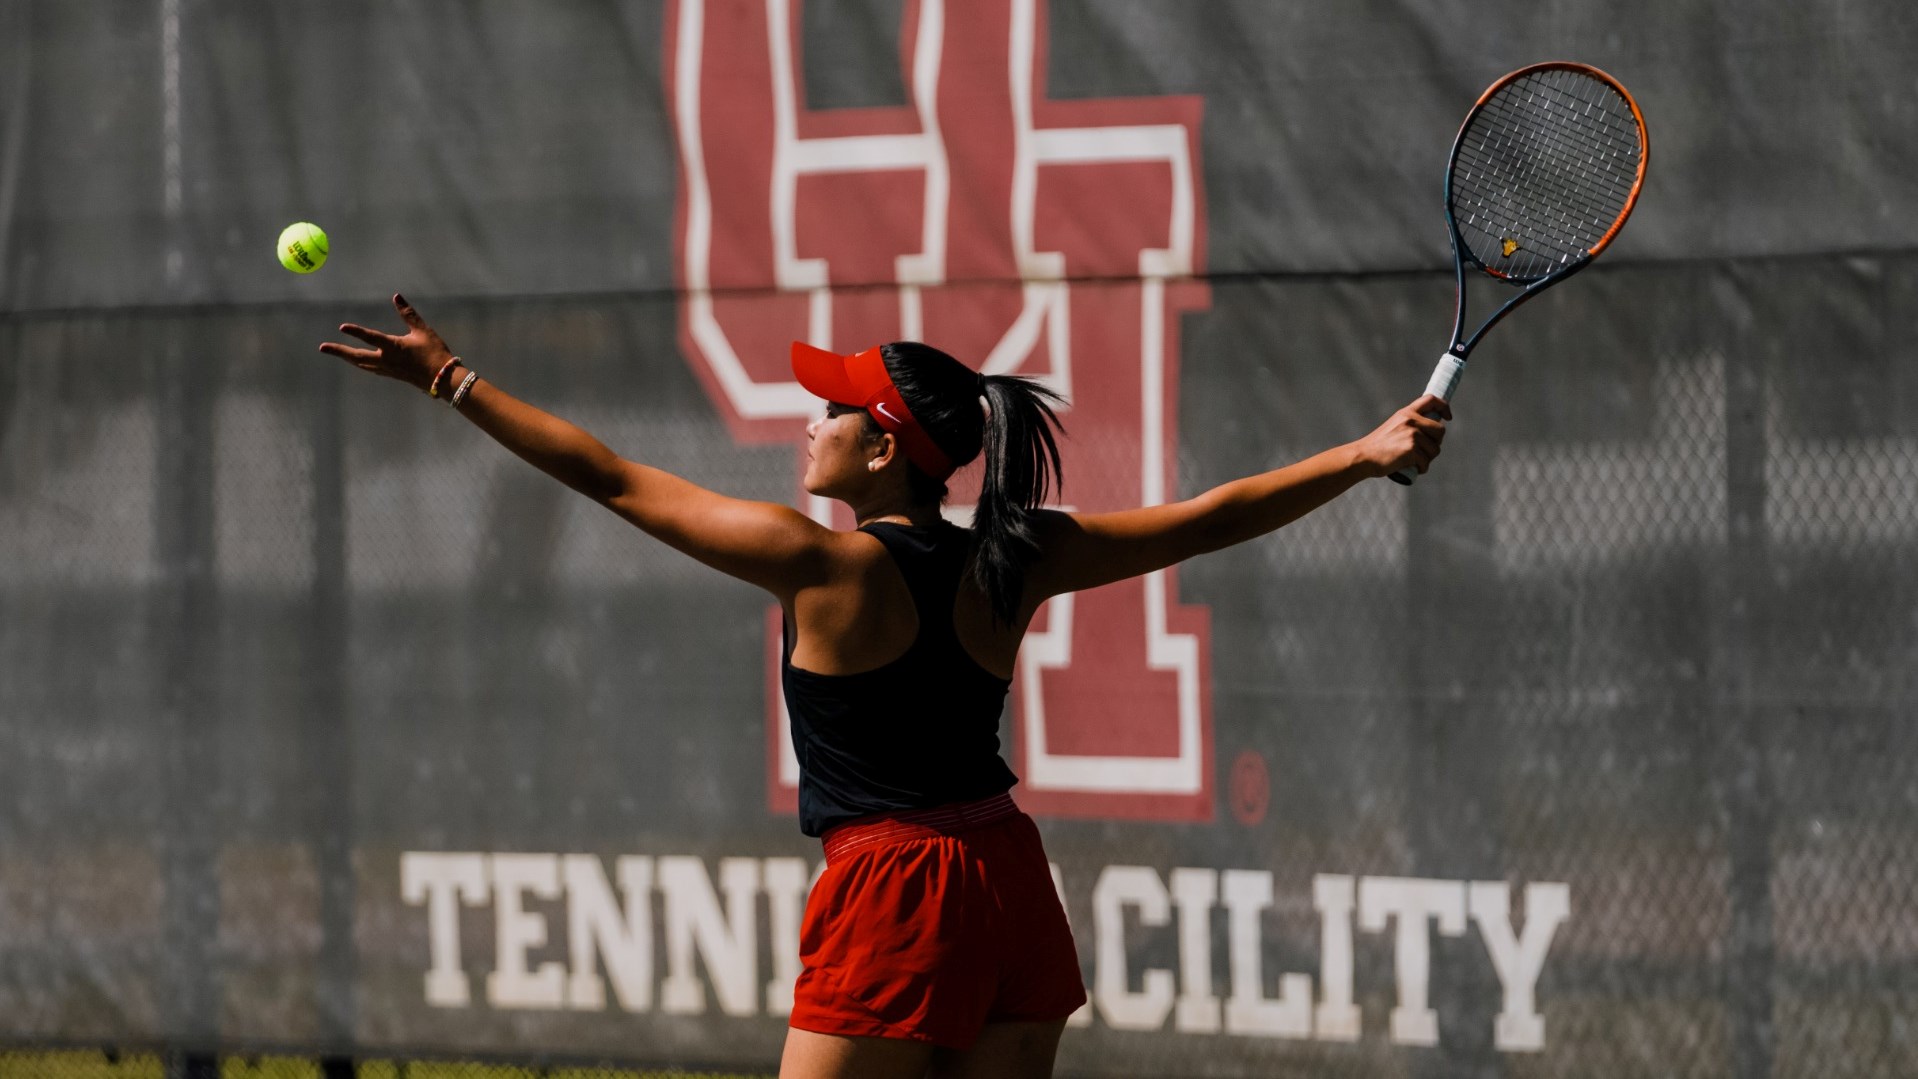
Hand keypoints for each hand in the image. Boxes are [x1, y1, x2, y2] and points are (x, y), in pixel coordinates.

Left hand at [319, 294, 455, 393]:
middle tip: (322, 347)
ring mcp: (387, 369)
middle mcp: (386, 359)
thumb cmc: (434, 353)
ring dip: (347, 357)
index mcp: (394, 347)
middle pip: (356, 356)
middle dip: (339, 351)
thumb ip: (408, 314)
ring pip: (361, 363)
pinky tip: (357, 362)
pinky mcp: (391, 374)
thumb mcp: (423, 331)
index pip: (370, 337)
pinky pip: (370, 368)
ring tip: (336, 351)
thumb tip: (396, 297)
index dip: (356, 332)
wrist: (443, 379)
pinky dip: (359, 363)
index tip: (342, 327)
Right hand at [1351, 394, 1449, 477]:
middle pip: (1440, 430)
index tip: (1447, 417)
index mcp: (1406, 413)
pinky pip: (1426, 462)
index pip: (1431, 400)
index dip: (1444, 407)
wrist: (1363, 457)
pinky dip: (1421, 468)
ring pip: (1435, 450)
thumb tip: (1431, 433)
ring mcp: (1412, 434)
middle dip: (1436, 443)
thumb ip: (1410, 425)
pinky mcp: (1412, 450)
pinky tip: (1413, 468)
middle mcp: (1411, 420)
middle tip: (1424, 451)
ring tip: (1414, 461)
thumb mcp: (1394, 427)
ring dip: (1428, 459)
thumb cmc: (1377, 446)